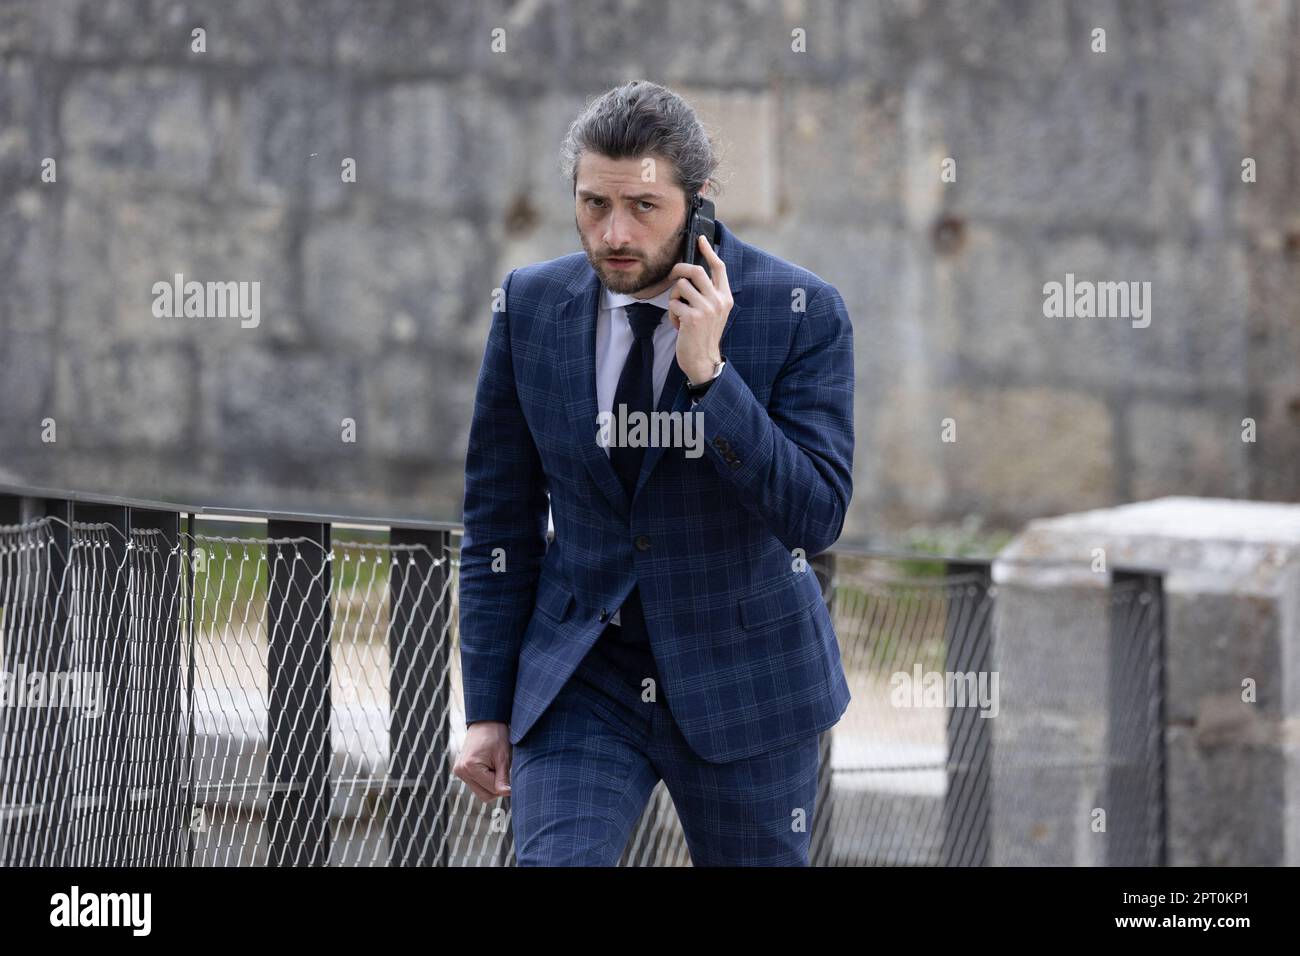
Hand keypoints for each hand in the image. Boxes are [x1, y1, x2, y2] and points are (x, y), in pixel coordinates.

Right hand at [453, 721, 511, 801]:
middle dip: (497, 786)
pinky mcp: (460, 771)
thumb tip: (506, 794)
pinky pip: (476, 785)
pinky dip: (485, 780)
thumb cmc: (496, 736)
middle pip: (485, 796)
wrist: (485, 721)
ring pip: (480, 792)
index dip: (504, 784)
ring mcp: (459, 771)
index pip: (492, 789)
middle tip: (502, 769)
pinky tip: (488, 766)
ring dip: (491, 784)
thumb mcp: (503, 757)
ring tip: (494, 766)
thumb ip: (503, 778)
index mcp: (470, 767)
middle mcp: (461, 771)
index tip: (509, 771)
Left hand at [669, 233, 732, 383]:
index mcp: (725, 297)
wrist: (703, 360)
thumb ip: (707, 293)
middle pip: (695, 270)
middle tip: (672, 276)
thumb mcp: (712, 312)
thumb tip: (692, 272)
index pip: (719, 267)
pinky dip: (672, 315)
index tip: (701, 238)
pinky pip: (674, 304)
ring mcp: (706, 308)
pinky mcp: (693, 316)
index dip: (709, 250)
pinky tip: (679, 326)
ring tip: (679, 313)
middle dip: (679, 271)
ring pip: (681, 287)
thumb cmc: (703, 335)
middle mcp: (718, 300)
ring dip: (674, 299)